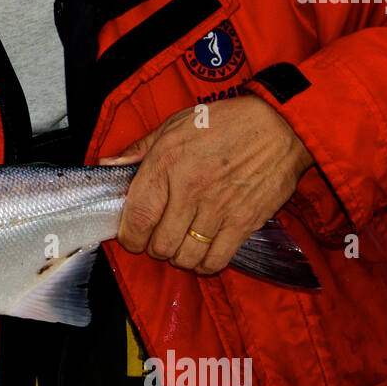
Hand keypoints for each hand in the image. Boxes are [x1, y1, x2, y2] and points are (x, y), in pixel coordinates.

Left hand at [103, 94, 312, 274]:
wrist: (279, 124)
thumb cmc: (225, 121)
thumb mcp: (174, 124)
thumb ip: (139, 149)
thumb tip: (107, 165)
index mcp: (166, 163)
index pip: (137, 216)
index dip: (129, 237)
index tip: (131, 237)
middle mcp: (189, 188)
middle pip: (160, 244)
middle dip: (154, 248)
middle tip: (159, 239)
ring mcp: (218, 208)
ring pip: (186, 256)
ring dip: (179, 257)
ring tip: (181, 245)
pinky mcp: (244, 221)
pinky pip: (216, 259)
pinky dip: (206, 264)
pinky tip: (203, 252)